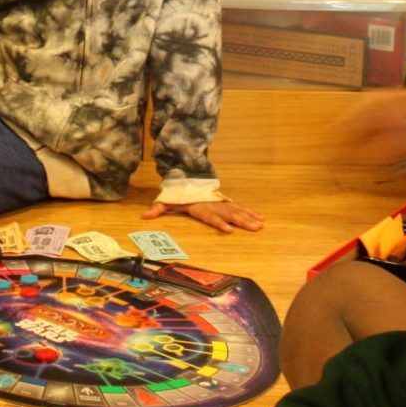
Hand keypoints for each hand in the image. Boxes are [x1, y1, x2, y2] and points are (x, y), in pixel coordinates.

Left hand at [143, 198, 264, 232]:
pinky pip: (239, 207)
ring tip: (261, 224)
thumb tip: (145, 216)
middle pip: (229, 214)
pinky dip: (250, 211)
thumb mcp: (166, 200)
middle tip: (254, 228)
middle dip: (242, 221)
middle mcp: (212, 204)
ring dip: (249, 217)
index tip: (228, 230)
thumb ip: (157, 208)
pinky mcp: (225, 201)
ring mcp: (220, 202)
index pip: (210, 216)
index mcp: (199, 206)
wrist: (187, 176)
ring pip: (237, 210)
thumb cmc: (177, 194)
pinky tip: (260, 217)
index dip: (219, 222)